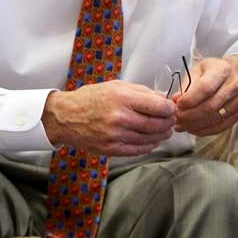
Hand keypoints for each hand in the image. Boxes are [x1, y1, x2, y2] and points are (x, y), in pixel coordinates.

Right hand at [41, 80, 174, 155]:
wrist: (66, 116)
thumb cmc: (93, 97)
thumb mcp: (118, 86)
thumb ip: (143, 92)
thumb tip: (165, 98)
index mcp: (123, 98)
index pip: (158, 107)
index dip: (170, 109)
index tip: (172, 108)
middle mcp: (119, 118)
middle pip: (156, 125)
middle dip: (168, 123)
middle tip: (171, 121)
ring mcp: (114, 135)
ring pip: (148, 139)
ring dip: (161, 136)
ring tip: (164, 131)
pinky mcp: (110, 149)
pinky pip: (137, 150)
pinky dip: (148, 146)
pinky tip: (151, 141)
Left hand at [172, 56, 237, 135]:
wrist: (235, 73)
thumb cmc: (213, 71)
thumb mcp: (198, 70)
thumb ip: (186, 86)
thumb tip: (175, 101)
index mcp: (223, 70)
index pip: (205, 88)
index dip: (190, 99)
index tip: (177, 105)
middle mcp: (234, 85)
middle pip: (210, 106)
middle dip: (189, 115)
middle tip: (177, 118)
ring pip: (214, 119)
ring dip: (195, 125)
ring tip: (182, 125)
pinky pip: (220, 127)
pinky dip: (204, 130)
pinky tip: (193, 128)